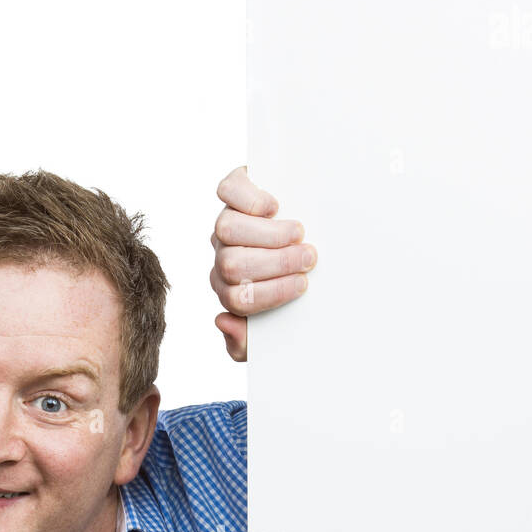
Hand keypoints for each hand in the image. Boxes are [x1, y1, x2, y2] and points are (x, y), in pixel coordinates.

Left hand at [210, 166, 318, 360]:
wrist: (300, 231)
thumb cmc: (289, 283)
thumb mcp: (273, 323)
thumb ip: (245, 341)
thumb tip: (223, 321)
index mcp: (231, 289)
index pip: (237, 299)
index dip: (271, 293)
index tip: (302, 286)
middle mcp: (224, 257)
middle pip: (233, 264)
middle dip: (276, 263)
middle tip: (308, 258)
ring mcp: (226, 224)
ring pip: (228, 229)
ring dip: (268, 233)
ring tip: (298, 233)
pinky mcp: (234, 190)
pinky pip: (229, 191)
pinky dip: (251, 198)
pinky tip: (273, 207)